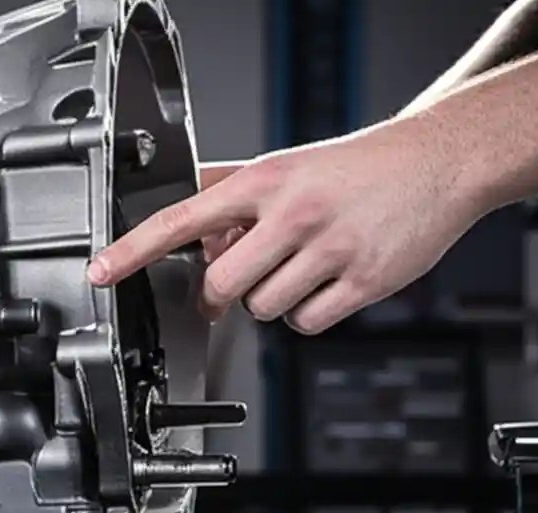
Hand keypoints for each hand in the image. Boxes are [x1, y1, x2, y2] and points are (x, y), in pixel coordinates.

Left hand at [88, 121, 488, 333]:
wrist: (437, 163)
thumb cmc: (353, 169)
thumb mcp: (283, 165)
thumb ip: (229, 192)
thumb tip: (181, 223)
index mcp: (263, 181)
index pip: (181, 220)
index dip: (133, 251)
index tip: (100, 273)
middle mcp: (292, 214)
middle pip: (221, 285)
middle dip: (225, 292)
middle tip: (246, 275)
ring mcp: (329, 249)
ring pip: (263, 309)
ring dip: (272, 300)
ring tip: (301, 266)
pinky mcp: (363, 281)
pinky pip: (306, 325)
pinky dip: (309, 313)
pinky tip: (327, 282)